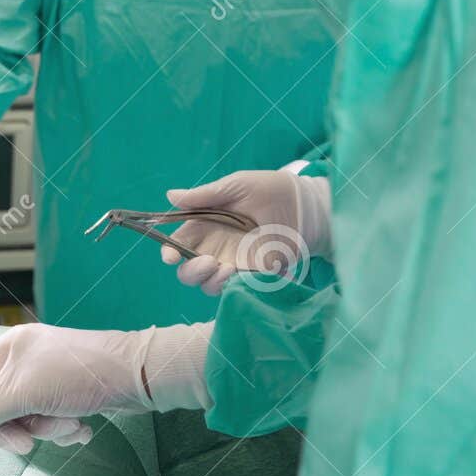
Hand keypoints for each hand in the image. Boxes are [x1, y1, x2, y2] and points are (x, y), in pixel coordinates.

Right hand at [0, 322, 214, 452]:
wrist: (135, 375)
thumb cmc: (75, 375)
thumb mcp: (23, 393)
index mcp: (4, 350)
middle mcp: (20, 361)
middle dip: (11, 428)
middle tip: (27, 443)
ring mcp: (43, 378)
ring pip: (22, 418)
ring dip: (44, 429)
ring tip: (68, 425)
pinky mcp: (65, 393)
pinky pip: (47, 420)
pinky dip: (61, 428)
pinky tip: (81, 427)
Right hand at [161, 169, 332, 295]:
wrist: (305, 206)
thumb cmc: (270, 190)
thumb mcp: (235, 186)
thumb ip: (204, 196)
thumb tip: (170, 196)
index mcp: (204, 225)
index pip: (179, 244)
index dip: (170, 252)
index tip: (171, 256)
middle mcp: (214, 247)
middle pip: (187, 270)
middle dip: (189, 271)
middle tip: (207, 262)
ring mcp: (233, 263)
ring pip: (206, 284)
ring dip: (209, 281)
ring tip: (225, 268)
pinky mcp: (252, 275)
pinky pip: (232, 289)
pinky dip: (229, 286)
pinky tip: (238, 273)